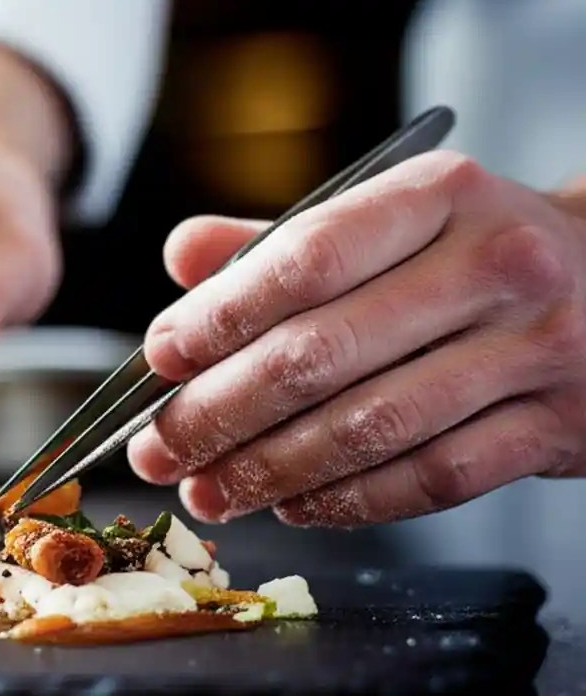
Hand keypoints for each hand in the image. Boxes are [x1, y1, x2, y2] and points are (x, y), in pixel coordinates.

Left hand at [128, 151, 585, 525]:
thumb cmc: (478, 252)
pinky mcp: (557, 428)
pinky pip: (431, 478)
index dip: (219, 315)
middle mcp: (494, 264)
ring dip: (269, 470)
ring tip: (207, 489)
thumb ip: (284, 240)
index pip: (306, 257)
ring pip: (369, 427)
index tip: (158, 358)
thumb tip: (182, 257)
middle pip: (321, 354)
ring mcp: (535, 350)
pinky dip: (349, 500)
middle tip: (157, 448)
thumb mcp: (396, 218)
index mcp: (439, 196)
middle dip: (218, 412)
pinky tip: (293, 505)